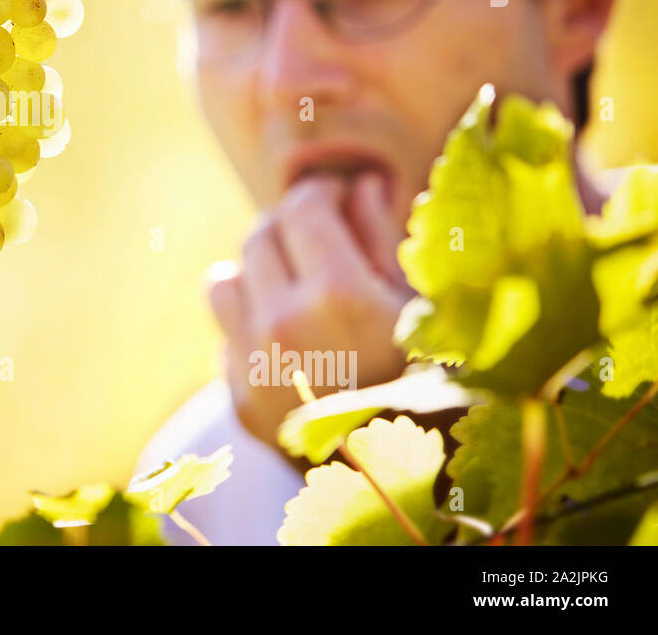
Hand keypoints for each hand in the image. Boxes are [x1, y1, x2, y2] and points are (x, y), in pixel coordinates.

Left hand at [209, 172, 413, 449]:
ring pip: (226, 281)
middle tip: (319, 238)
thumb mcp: (424, 303)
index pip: (301, 207)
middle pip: (258, 236)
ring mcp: (255, 368)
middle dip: (289, 228)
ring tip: (297, 288)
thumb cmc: (439, 380)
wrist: (419, 483)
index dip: (322, 195)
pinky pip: (225, 337)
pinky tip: (292, 342)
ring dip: (257, 275)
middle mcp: (284, 328)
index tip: (337, 200)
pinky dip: (249, 328)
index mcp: (339, 296)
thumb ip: (381, 235)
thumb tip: (357, 183)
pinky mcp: (240, 401)